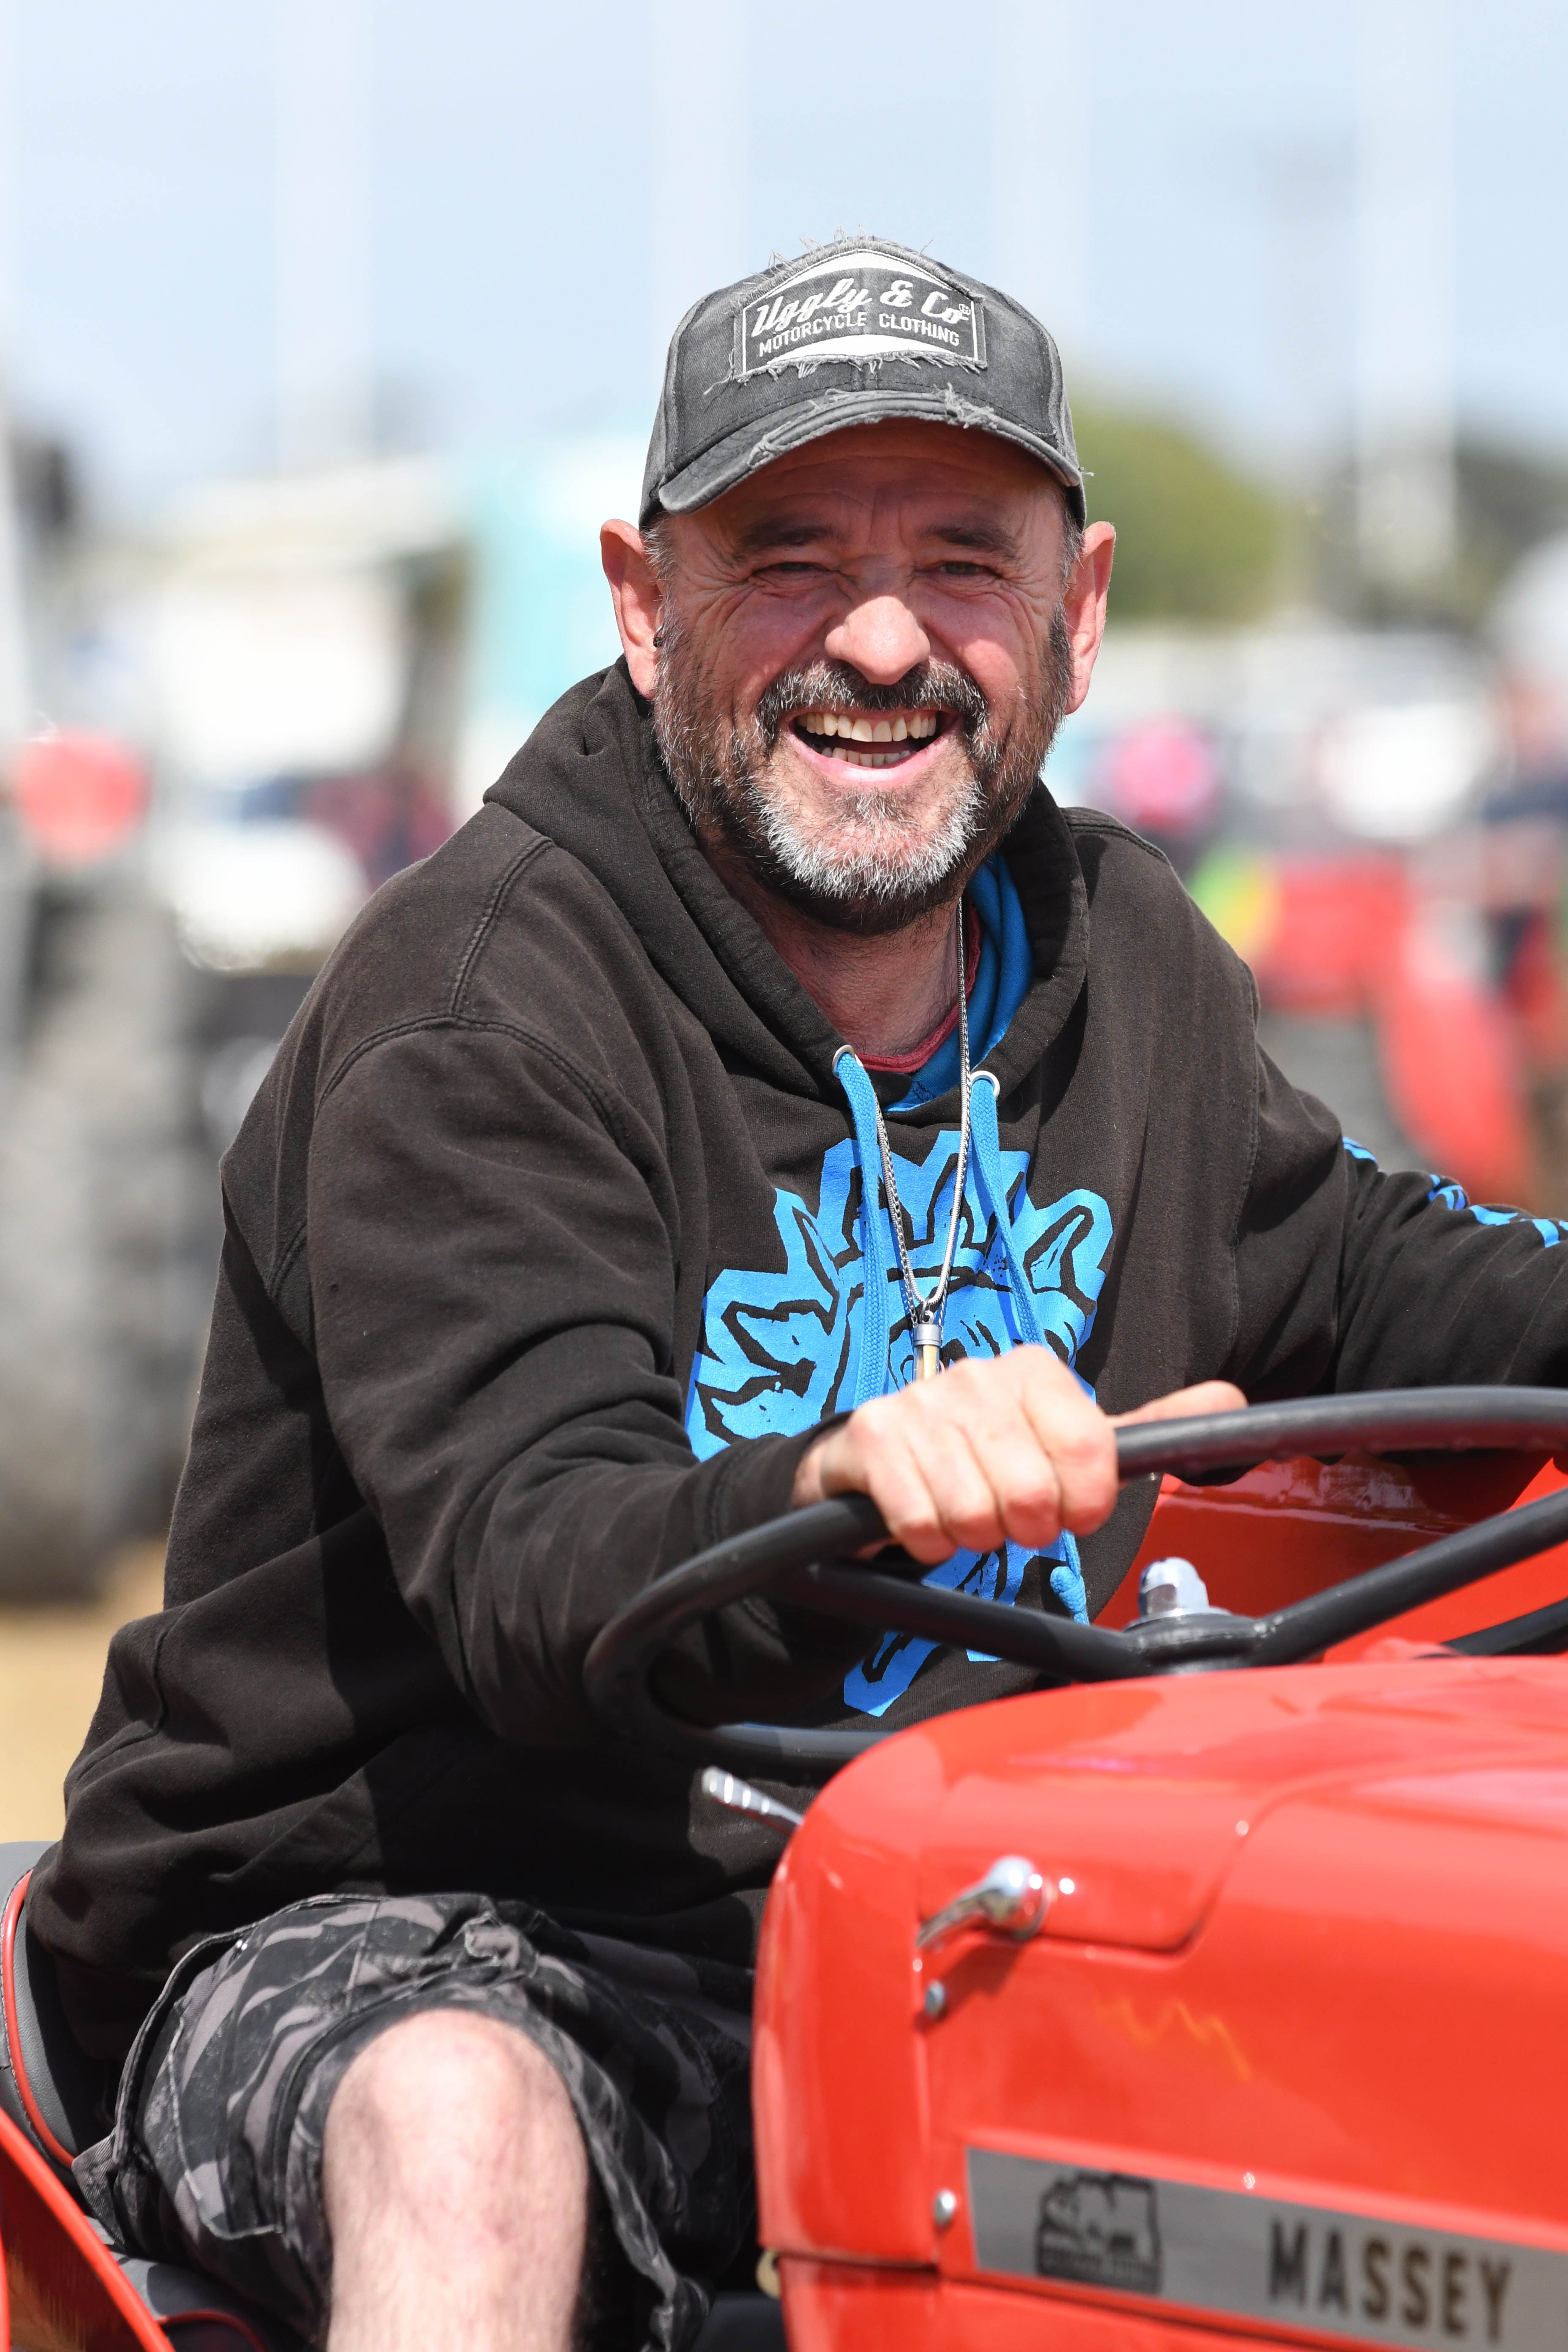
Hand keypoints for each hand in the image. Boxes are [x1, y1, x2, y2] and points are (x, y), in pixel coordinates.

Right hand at [791, 1347, 1244, 1565]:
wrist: (883, 1463)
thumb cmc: (991, 1459)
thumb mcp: (1071, 1443)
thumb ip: (1149, 1430)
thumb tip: (1232, 1398)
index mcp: (1033, 1370)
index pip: (1090, 1452)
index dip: (1083, 1502)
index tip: (1068, 1508)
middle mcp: (975, 1376)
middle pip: (1031, 1494)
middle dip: (1024, 1526)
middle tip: (1010, 1517)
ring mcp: (918, 1403)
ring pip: (973, 1514)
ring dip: (973, 1537)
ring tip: (966, 1515)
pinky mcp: (870, 1438)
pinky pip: (920, 1521)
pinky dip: (928, 1541)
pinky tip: (927, 1520)